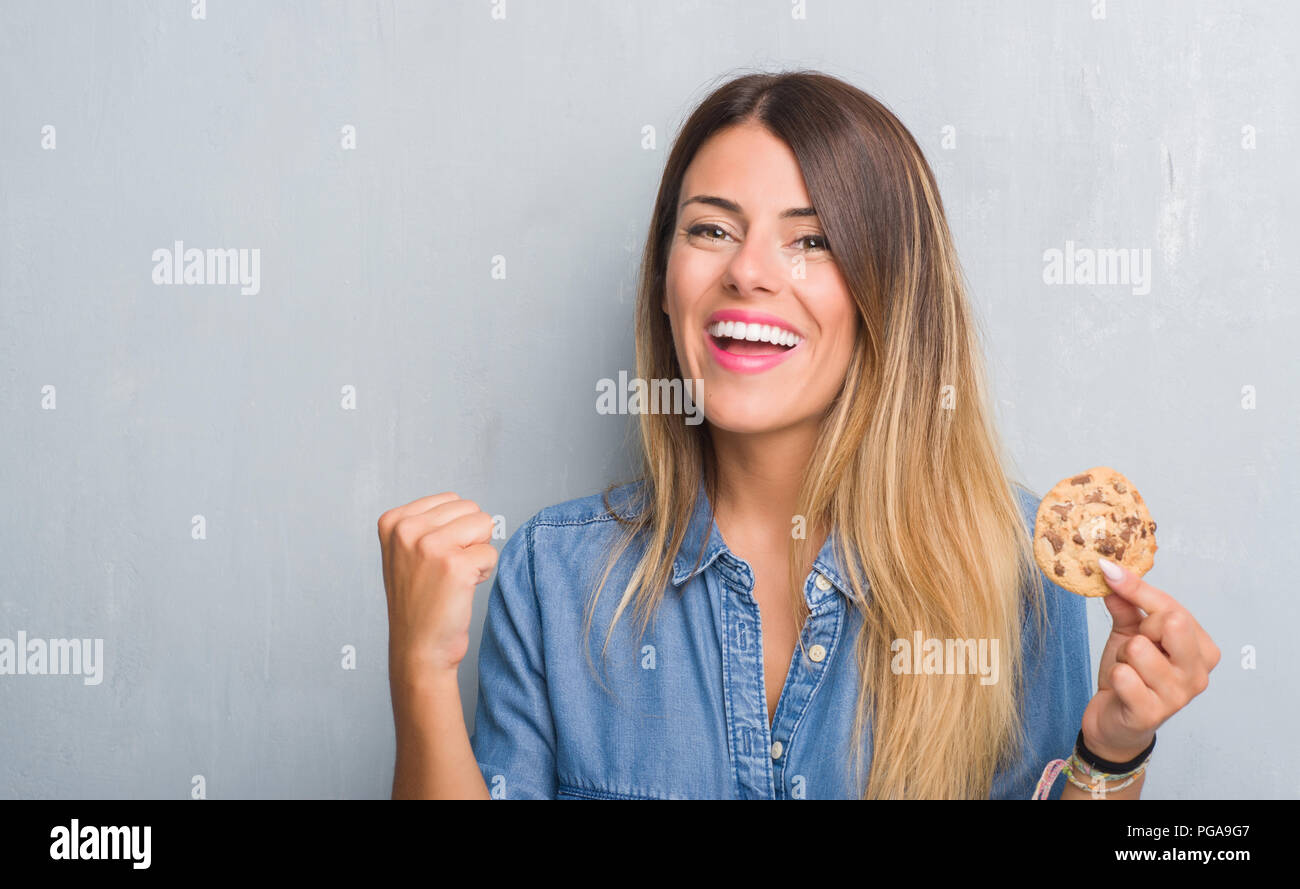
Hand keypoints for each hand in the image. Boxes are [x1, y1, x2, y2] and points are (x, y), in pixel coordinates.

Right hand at [377, 493, 498, 675]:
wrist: (418, 648)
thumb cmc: (419, 600)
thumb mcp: (406, 551)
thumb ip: (428, 523)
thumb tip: (471, 508)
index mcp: (393, 521)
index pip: (451, 500)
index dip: (454, 530)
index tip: (434, 559)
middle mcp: (407, 529)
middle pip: (470, 509)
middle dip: (469, 539)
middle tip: (447, 570)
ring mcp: (430, 546)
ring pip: (484, 524)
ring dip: (478, 552)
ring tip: (455, 577)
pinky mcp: (455, 565)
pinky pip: (491, 553)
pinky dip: (484, 572)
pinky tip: (462, 589)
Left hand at [1081, 557, 1219, 761]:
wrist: (1114, 721)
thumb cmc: (1129, 675)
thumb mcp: (1130, 634)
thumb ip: (1127, 604)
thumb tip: (1112, 572)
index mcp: (1202, 649)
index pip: (1173, 607)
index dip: (1137, 588)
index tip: (1109, 570)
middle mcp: (1198, 673)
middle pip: (1171, 622)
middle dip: (1141, 629)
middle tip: (1134, 646)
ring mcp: (1178, 696)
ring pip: (1139, 648)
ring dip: (1122, 656)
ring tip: (1126, 669)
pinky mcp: (1152, 713)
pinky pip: (1123, 675)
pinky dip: (1114, 675)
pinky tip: (1120, 688)